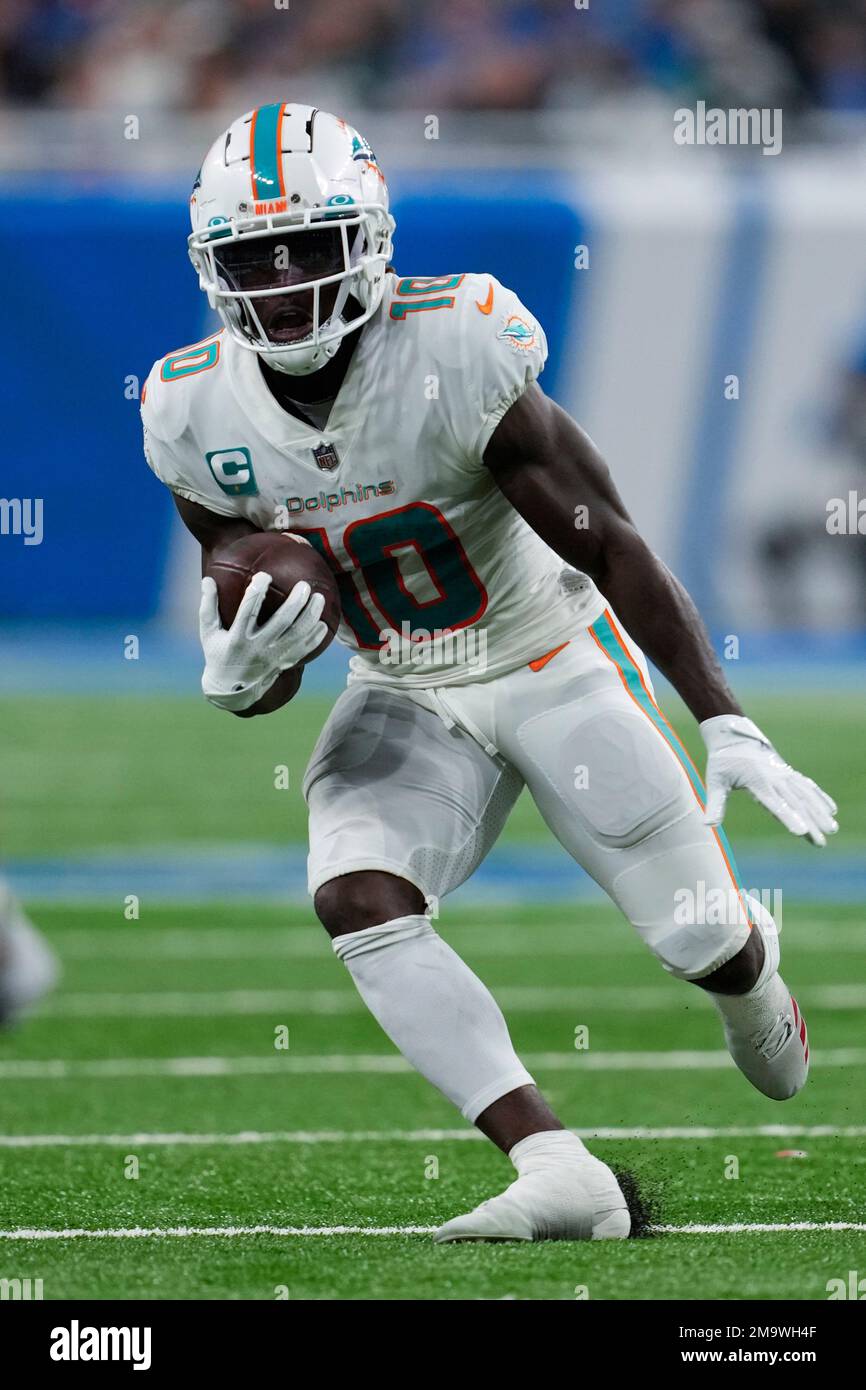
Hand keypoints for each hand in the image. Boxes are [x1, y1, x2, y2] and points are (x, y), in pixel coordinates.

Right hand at [199, 571, 326, 711]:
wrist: (230, 691)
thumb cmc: (218, 654)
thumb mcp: (208, 633)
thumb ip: (208, 606)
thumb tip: (207, 579)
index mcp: (238, 638)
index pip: (248, 611)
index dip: (257, 593)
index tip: (264, 575)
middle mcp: (257, 648)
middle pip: (281, 623)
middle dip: (295, 603)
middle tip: (304, 585)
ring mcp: (273, 657)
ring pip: (297, 636)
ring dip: (311, 617)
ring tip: (320, 598)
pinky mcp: (283, 664)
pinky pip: (303, 650)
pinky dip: (315, 638)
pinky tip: (324, 624)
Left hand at [701, 714, 837, 846]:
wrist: (733, 735)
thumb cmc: (723, 760)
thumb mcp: (715, 781)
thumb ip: (715, 804)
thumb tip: (707, 825)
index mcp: (758, 781)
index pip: (776, 804)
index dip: (789, 818)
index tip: (801, 831)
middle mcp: (775, 778)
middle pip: (796, 804)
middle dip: (811, 823)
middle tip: (821, 841)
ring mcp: (784, 774)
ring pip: (806, 795)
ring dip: (820, 812)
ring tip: (832, 828)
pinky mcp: (787, 772)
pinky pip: (807, 785)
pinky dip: (820, 796)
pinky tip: (831, 809)